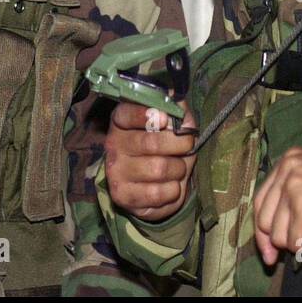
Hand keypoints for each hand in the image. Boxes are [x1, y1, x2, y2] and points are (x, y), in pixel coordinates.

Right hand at [105, 102, 196, 221]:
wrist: (153, 187)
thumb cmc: (164, 149)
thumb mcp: (172, 126)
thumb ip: (177, 113)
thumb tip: (180, 106)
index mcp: (122, 122)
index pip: (126, 114)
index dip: (145, 115)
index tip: (164, 118)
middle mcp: (113, 144)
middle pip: (151, 142)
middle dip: (180, 144)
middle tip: (187, 146)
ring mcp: (115, 171)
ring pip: (158, 169)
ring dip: (179, 169)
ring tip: (178, 168)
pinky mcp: (122, 196)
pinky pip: (157, 193)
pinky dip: (173, 191)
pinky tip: (170, 186)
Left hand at [253, 147, 301, 266]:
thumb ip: (290, 191)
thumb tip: (270, 226)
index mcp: (288, 160)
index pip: (261, 199)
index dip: (261, 228)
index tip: (266, 248)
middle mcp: (288, 171)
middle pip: (265, 219)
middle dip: (270, 242)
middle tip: (276, 257)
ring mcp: (295, 190)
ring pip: (278, 234)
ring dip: (293, 242)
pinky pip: (293, 242)